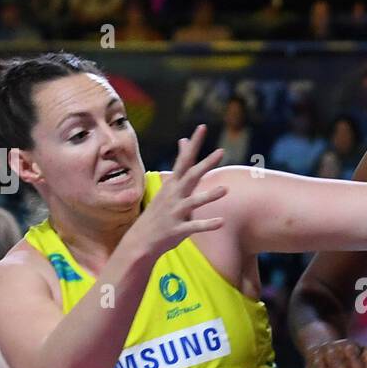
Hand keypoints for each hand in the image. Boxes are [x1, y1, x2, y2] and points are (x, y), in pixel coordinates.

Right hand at [123, 125, 225, 261]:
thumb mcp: (170, 186)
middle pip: (190, 176)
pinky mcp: (177, 230)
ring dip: (208, 196)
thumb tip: (184, 140)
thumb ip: (182, 166)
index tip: (202, 127)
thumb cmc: (161, 211)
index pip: (184, 159)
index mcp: (173, 185)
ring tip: (225, 189)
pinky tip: (221, 221)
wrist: (140, 240)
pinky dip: (207, 224)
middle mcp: (174, 195)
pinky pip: (194, 227)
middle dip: (205, 164)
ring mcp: (175, 213)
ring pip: (193, 202)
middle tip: (221, 151)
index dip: (194, 144)